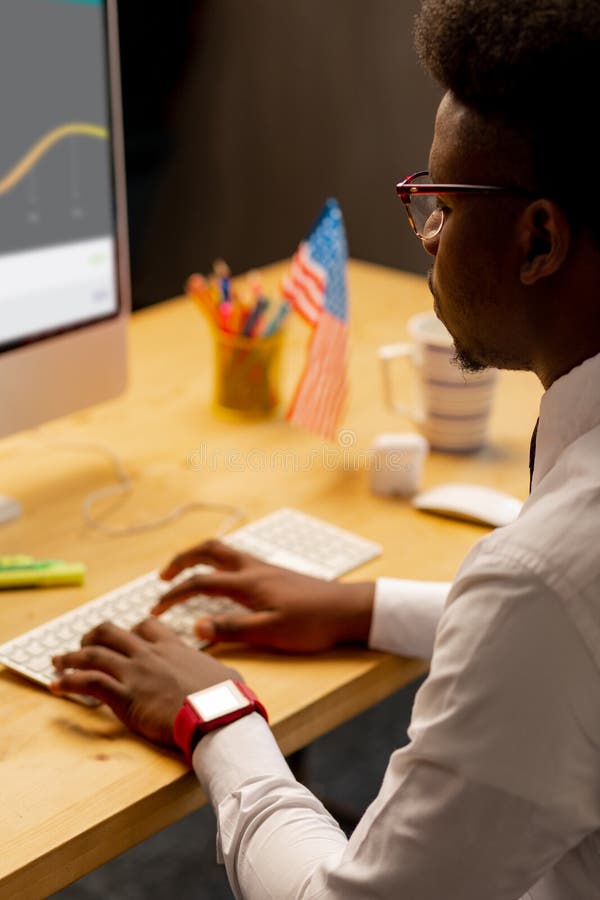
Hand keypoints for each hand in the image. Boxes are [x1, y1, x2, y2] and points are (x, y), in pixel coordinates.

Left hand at [50, 617, 240, 748]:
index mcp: (173, 647)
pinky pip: (89, 683)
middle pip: (110, 632)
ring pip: (93, 654)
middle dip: (92, 636)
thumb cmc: (226, 699)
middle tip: (82, 645)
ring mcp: (135, 673)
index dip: (130, 631)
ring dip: (71, 658)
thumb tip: (225, 677)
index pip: (145, 627)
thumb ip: (215, 670)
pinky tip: (56, 686)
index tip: (123, 639)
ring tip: (58, 662)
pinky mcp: (125, 697)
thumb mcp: (225, 674)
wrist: (217, 715)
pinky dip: (68, 683)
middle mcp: (149, 654)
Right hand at [153, 539, 374, 652]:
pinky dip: (218, 563)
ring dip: (199, 557)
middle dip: (181, 560)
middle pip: (208, 550)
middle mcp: (253, 568)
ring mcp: (264, 568)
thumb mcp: (271, 632)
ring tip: (185, 574)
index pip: (200, 582)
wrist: (348, 610)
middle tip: (163, 578)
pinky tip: (222, 580)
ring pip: (223, 550)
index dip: (174, 595)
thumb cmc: (313, 623)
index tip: (155, 611)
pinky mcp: (273, 573)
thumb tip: (195, 626)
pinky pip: (236, 558)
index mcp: (248, 583)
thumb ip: (233, 629)